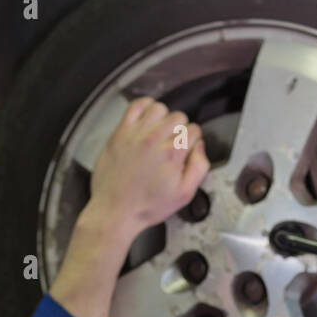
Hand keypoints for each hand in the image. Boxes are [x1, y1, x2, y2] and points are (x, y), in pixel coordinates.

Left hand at [90, 97, 210, 228]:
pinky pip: (135, 105)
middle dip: (180, 129)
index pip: (194, 130)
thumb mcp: (184, 195)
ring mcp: (136, 133)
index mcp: (173, 153)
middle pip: (179, 117)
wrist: (115, 210)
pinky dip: (144, 107)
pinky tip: (146, 120)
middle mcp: (155, 138)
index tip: (186, 151)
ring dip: (163, 118)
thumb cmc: (148, 206)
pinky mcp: (120, 132)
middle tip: (172, 145)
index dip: (193, 141)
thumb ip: (199, 167)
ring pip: (159, 108)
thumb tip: (200, 147)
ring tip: (159, 133)